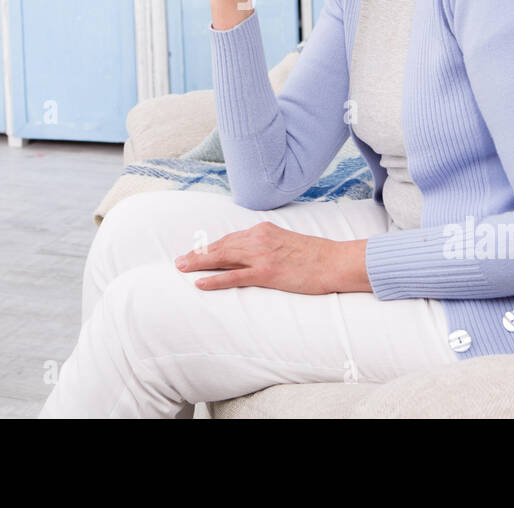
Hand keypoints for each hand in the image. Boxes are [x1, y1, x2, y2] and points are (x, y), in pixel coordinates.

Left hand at [174, 221, 365, 294]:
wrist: (335, 261)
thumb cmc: (316, 255)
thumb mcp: (287, 241)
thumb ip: (268, 244)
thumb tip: (252, 252)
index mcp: (263, 230)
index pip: (230, 239)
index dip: (211, 247)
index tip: (196, 252)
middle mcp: (259, 238)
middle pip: (221, 246)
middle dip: (198, 254)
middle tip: (179, 261)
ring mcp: (261, 255)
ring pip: (223, 258)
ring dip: (199, 263)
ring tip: (182, 269)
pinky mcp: (266, 273)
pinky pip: (235, 276)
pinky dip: (215, 279)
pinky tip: (200, 282)